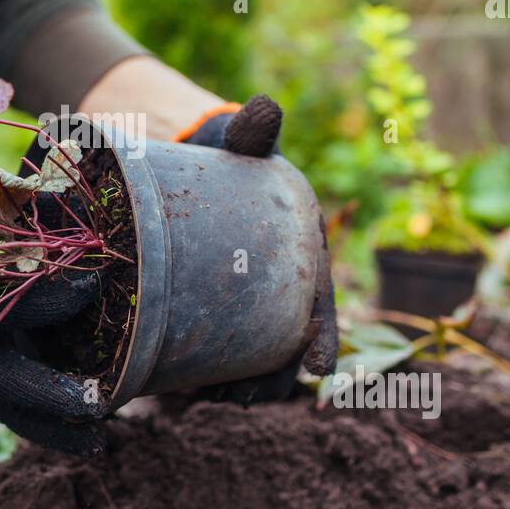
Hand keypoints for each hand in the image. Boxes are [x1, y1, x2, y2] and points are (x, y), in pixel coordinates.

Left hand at [181, 95, 338, 402]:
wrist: (193, 158)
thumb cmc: (228, 152)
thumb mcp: (241, 142)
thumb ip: (254, 131)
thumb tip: (266, 106)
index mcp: (301, 252)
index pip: (320, 303)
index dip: (323, 339)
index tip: (317, 370)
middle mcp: (278, 283)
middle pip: (284, 343)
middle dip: (273, 377)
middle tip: (250, 398)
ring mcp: (245, 298)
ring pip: (251, 354)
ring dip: (241, 384)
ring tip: (219, 402)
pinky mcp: (210, 305)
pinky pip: (215, 349)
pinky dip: (206, 373)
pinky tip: (186, 391)